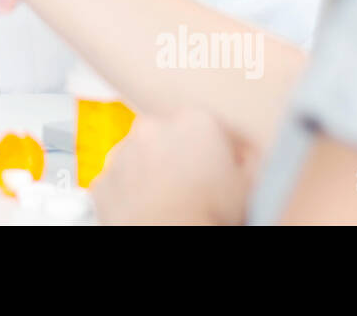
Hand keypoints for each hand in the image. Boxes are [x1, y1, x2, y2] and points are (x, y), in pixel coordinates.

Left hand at [90, 109, 256, 224]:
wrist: (164, 236)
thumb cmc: (208, 215)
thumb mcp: (250, 186)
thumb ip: (252, 162)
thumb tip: (249, 157)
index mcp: (196, 121)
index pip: (218, 130)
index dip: (229, 154)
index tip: (233, 170)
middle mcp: (154, 127)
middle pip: (176, 139)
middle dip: (187, 157)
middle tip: (201, 187)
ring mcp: (124, 152)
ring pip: (144, 157)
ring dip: (157, 172)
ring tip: (174, 201)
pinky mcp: (104, 180)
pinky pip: (122, 183)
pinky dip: (133, 193)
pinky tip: (150, 210)